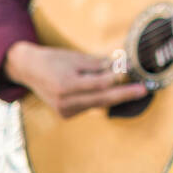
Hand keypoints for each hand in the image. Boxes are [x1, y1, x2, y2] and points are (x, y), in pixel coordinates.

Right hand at [5, 42, 147, 118]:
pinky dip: (101, 98)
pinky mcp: (66, 115)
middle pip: (101, 99)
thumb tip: (120, 66)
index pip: (99, 84)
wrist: (28, 70)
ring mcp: (65, 111)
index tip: (132, 72)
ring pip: (97, 104)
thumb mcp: (75, 57)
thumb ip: (97, 65)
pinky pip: (90, 106)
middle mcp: (65, 102)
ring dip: (115, 96)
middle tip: (143, 90)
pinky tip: (111, 92)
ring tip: (134, 88)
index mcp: (66, 85)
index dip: (117, 78)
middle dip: (124, 94)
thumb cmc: (54, 59)